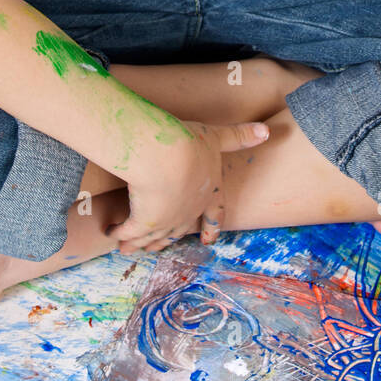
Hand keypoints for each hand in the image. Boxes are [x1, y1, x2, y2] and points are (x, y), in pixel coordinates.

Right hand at [106, 118, 269, 253]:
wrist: (169, 159)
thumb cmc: (192, 145)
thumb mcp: (217, 137)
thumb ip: (239, 137)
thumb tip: (267, 132)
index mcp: (209, 193)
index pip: (214, 213)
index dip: (212, 227)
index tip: (209, 240)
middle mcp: (189, 212)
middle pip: (180, 230)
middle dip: (169, 238)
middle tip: (160, 246)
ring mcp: (166, 221)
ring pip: (155, 237)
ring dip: (143, 243)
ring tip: (130, 248)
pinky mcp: (144, 224)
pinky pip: (130, 234)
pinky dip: (122, 236)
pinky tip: (113, 234)